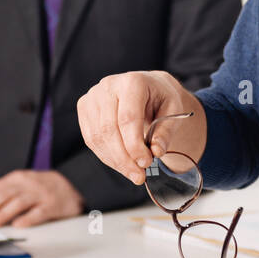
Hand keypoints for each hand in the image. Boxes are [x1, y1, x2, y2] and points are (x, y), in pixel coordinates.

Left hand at [0, 170, 82, 227]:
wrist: (73, 186)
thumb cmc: (42, 188)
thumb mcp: (22, 183)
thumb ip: (4, 191)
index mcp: (17, 178)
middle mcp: (28, 184)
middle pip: (4, 195)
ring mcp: (41, 194)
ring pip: (18, 203)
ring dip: (3, 214)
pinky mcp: (53, 205)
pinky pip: (39, 212)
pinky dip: (28, 218)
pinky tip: (18, 225)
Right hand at [77, 70, 204, 184]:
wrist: (147, 87)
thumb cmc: (160, 98)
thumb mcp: (173, 111)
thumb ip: (165, 131)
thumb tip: (156, 151)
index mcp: (132, 82)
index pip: (128, 118)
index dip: (134, 145)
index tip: (146, 163)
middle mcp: (108, 85)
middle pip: (109, 129)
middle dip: (124, 158)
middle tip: (139, 175)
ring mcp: (93, 96)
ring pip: (97, 137)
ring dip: (115, 160)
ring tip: (132, 173)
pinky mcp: (84, 107)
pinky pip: (91, 138)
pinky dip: (106, 156)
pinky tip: (121, 164)